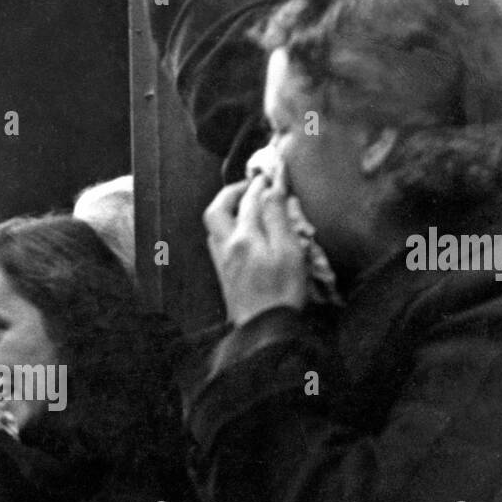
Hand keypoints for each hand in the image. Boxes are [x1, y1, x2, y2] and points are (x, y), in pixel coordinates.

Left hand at [203, 173, 306, 324]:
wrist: (263, 330)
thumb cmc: (281, 292)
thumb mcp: (288, 250)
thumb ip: (277, 218)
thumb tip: (271, 189)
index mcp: (244, 237)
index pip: (251, 199)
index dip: (264, 182)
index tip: (276, 171)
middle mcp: (226, 246)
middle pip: (218, 208)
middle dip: (232, 191)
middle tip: (252, 185)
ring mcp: (222, 261)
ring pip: (214, 226)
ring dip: (226, 209)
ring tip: (246, 205)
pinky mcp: (224, 275)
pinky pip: (217, 242)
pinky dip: (226, 228)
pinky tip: (242, 232)